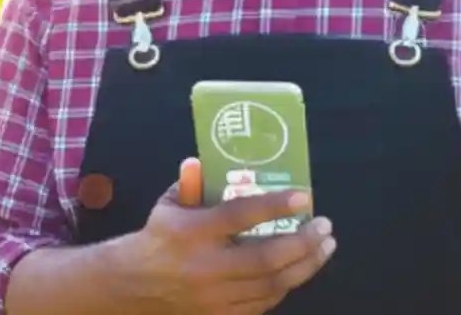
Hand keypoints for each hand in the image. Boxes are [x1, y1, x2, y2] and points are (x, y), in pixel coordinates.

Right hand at [112, 157, 335, 314]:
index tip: (304, 197)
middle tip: (325, 226)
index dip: (275, 205)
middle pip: (266, 258)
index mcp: (192, 232)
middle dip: (303, 242)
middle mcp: (206, 266)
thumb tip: (201, 159)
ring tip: (325, 247)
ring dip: (305, 265)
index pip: (240, 216)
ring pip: (272, 284)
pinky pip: (264, 302)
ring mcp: (215, 296)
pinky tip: (300, 269)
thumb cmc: (160, 236)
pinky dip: (286, 285)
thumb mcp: (169, 205)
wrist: (135, 286)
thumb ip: (190, 184)